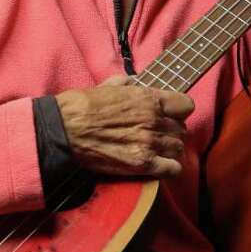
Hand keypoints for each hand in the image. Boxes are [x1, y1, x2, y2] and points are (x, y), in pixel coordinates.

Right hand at [54, 78, 194, 178]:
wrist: (64, 130)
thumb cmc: (81, 107)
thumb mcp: (107, 86)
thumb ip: (127, 85)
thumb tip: (134, 82)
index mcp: (148, 99)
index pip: (186, 106)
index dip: (179, 111)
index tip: (171, 115)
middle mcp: (154, 120)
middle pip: (181, 129)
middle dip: (171, 133)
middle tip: (158, 136)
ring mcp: (150, 143)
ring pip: (178, 148)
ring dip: (169, 151)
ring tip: (157, 152)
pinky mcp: (143, 164)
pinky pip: (173, 169)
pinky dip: (169, 169)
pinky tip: (158, 166)